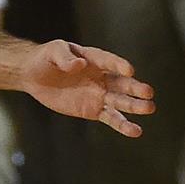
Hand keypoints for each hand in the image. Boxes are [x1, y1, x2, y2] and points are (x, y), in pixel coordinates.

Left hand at [19, 39, 154, 136]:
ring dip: (134, 106)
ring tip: (149, 108)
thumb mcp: (53, 52)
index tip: (129, 70)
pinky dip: (123, 125)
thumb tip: (79, 64)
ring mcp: (99, 94)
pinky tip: (136, 131)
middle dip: (134, 88)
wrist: (35, 75)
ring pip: (120, 102)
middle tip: (148, 92)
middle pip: (121, 83)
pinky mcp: (93, 110)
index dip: (118, 65)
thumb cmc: (46, 58)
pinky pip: (110, 117)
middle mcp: (101, 77)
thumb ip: (65, 58)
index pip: (109, 62)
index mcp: (94, 59)